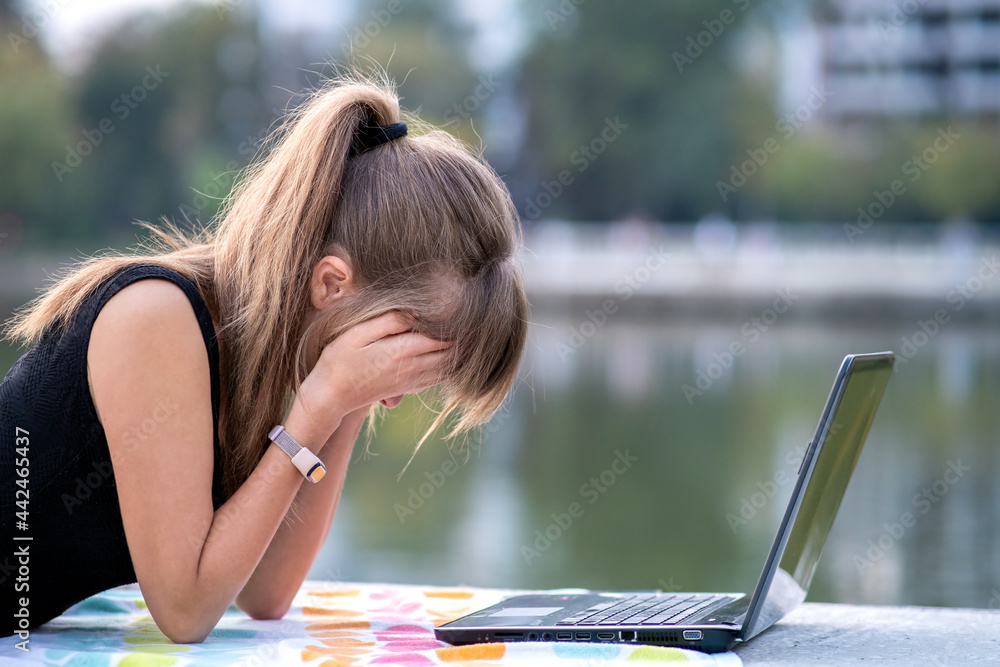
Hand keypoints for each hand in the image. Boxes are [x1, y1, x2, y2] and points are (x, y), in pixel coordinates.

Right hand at [287, 311, 450, 446]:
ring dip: (453, 355)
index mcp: (401, 351)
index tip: (458, 313)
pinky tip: (440, 358)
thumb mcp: (358, 333)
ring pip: (444, 370)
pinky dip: (443, 369)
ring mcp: (409, 381)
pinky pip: (433, 380)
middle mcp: (410, 368)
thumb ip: (389, 322)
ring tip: (456, 338)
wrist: (330, 396)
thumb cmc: (339, 361)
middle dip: (458, 340)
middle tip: (461, 324)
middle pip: (448, 355)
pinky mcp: (404, 389)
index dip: (452, 326)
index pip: (440, 338)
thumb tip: (415, 314)